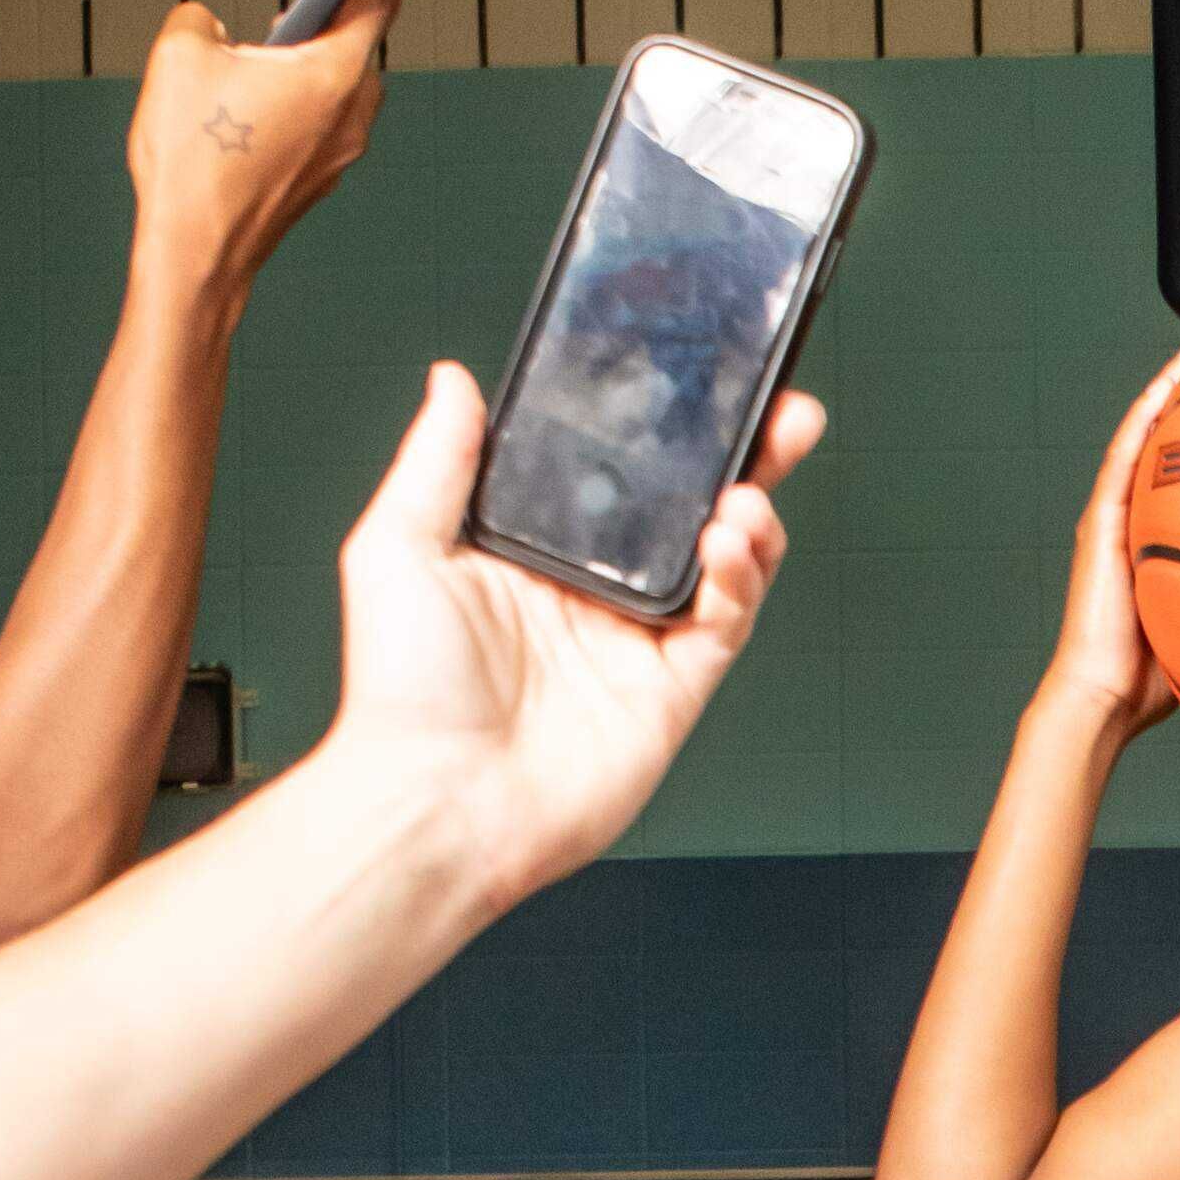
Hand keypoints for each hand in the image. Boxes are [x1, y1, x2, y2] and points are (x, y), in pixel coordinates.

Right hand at [123, 0, 422, 299]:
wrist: (195, 255)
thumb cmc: (196, 165)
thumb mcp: (179, 54)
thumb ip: (199, 18)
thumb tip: (208, 28)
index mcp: (335, 72)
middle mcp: (352, 113)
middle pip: (343, 41)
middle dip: (304, 26)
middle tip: (269, 23)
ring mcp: (340, 150)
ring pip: (322, 85)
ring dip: (286, 73)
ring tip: (233, 86)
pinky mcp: (318, 176)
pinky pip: (309, 122)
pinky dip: (279, 111)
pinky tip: (237, 122)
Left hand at [314, 358, 817, 890]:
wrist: (436, 800)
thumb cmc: (401, 690)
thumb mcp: (398, 546)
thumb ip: (438, 459)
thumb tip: (453, 380)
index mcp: (536, 549)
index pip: (616, 472)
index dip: (662, 427)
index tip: (698, 379)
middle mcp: (592, 590)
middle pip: (687, 506)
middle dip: (744, 457)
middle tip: (781, 413)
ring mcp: (636, 641)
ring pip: (723, 561)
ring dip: (751, 514)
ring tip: (748, 490)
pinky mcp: (670, 691)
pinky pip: (725, 624)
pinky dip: (741, 578)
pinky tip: (730, 540)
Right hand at [1032, 356, 1179, 775]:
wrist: (1106, 697)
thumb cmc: (1159, 679)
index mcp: (1163, 539)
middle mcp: (1138, 519)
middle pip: (1170, 444)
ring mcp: (1115, 517)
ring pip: (1144, 437)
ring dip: (1169, 389)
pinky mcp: (1100, 523)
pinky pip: (1123, 459)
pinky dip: (1143, 418)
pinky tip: (1166, 385)